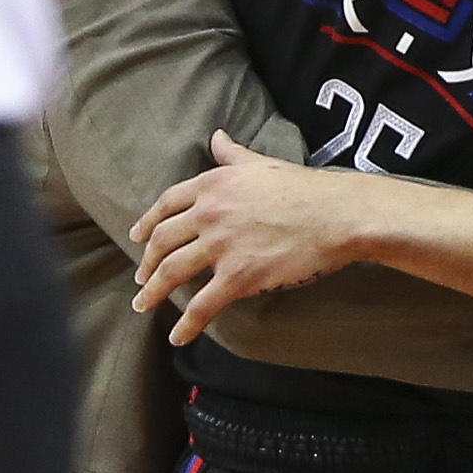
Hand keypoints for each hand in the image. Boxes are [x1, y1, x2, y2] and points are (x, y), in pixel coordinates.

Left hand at [133, 132, 363, 341]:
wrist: (335, 215)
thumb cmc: (304, 188)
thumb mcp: (260, 163)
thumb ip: (232, 154)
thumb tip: (216, 136)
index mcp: (212, 184)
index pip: (167, 204)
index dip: (147, 222)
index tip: (137, 237)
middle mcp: (209, 212)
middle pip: (162, 240)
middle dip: (147, 263)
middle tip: (141, 278)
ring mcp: (221, 245)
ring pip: (173, 272)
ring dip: (153, 292)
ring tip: (143, 305)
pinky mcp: (238, 276)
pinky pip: (202, 305)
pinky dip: (185, 324)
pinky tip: (178, 336)